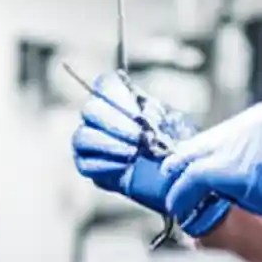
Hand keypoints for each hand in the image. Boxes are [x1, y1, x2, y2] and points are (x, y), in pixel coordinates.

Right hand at [71, 72, 230, 235]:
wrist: (178, 176)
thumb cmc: (176, 142)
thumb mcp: (174, 124)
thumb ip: (156, 114)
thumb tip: (142, 113)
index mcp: (120, 97)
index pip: (104, 85)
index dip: (116, 96)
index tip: (138, 112)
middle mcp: (100, 116)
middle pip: (91, 111)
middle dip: (115, 124)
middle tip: (139, 137)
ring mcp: (91, 141)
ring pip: (83, 137)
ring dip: (109, 145)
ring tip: (133, 153)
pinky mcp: (90, 166)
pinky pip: (85, 164)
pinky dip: (104, 165)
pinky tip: (125, 167)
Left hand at [161, 103, 261, 243]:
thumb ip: (260, 166)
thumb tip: (230, 190)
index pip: (213, 139)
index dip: (196, 164)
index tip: (186, 186)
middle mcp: (248, 124)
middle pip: (195, 147)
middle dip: (181, 175)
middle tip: (176, 199)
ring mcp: (242, 144)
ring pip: (187, 163)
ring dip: (180, 190)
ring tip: (181, 210)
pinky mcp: (238, 169)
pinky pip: (193, 181)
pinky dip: (182, 199)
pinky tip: (184, 214)